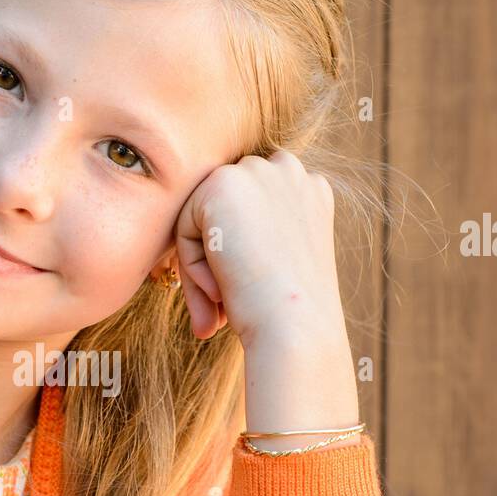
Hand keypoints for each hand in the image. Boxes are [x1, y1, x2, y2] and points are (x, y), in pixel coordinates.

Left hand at [174, 149, 343, 349]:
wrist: (297, 325)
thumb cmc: (290, 309)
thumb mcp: (281, 263)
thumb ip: (254, 239)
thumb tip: (213, 244)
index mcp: (311, 189)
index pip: (250, 213)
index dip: (239, 258)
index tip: (238, 301)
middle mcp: (288, 169)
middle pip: (225, 212)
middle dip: (217, 260)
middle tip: (218, 313)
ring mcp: (256, 171)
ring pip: (202, 220)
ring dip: (203, 267)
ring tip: (217, 310)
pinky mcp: (223, 184)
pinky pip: (185, 227)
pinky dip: (193, 267)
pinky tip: (220, 290)